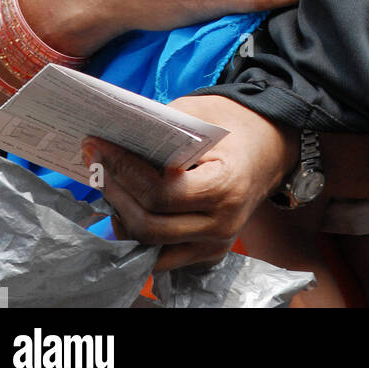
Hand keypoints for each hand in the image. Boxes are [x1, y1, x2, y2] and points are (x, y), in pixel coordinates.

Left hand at [83, 97, 297, 271]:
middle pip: (150, 225)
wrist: (272, 146)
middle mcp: (222, 224)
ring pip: (151, 246)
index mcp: (225, 186)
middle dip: (115, 193)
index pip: (161, 192)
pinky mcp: (209, 252)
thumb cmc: (235, 124)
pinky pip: (163, 254)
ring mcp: (216, 244)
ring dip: (122, 216)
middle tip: (95, 163)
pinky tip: (128, 204)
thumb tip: (114, 139)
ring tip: (109, 183)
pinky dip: (141, 232)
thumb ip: (160, 128)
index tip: (97, 146)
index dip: (123, 170)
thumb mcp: (199, 113)